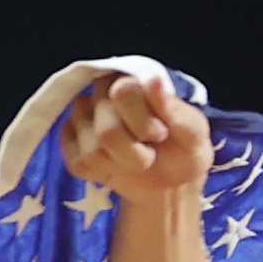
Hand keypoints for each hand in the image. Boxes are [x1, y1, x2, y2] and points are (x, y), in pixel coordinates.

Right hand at [59, 71, 209, 197]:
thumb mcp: (193, 133)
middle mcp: (100, 93)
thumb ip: (174, 109)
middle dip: (136, 155)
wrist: (170, 183)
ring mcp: (80, 117)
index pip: (123, 94)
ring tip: (135, 160)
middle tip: (151, 153)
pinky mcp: (69, 143)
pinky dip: (103, 174)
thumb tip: (154, 79)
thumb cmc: (183, 152)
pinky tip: (116, 166)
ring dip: (121, 166)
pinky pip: (78, 164)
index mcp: (131, 81)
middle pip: (107, 132)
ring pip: (92, 152)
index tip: (161, 134)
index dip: (144, 124)